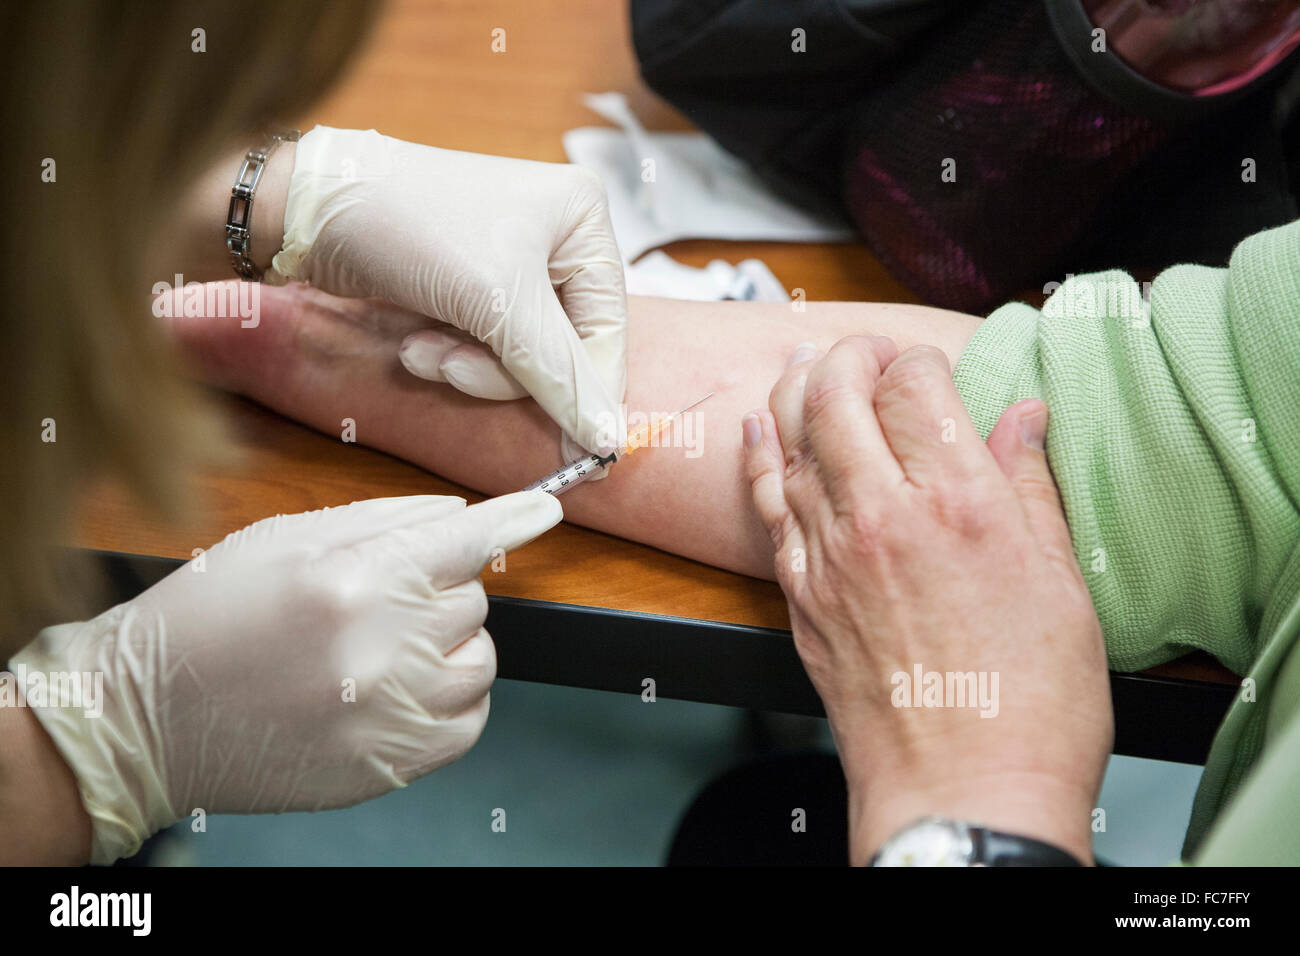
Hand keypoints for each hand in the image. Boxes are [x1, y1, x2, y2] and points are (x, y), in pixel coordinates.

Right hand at [11, 491, 559, 863]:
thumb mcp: (282, 538)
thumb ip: (384, 520)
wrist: (150, 716)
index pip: (466, 542)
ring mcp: (390, 714)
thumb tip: (461, 514)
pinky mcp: (391, 765)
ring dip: (450, 643)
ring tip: (384, 647)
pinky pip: (472, 720)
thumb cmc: (208, 617)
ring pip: (481, 658)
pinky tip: (400, 688)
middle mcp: (380, 649)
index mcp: (352, 581)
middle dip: (439, 588)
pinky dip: (452, 698)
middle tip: (379, 600)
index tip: (547, 507)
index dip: (514, 518)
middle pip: (473, 598)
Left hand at [270, 126, 626, 458]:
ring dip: (470, 368)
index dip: (587, 390)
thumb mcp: (499, 303)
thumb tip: (611, 439)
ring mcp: (512, 264)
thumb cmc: (413, 227)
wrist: (311, 209)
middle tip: (457, 370)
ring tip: (426, 351)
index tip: (582, 452)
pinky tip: (415, 340)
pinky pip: (486, 348)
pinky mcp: (470, 287)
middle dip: (504, 370)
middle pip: (563, 348)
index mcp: (584, 220)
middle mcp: (556, 238)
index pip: (607, 330)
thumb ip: (560, 375)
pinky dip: (451, 355)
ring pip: (520, 357)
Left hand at [742, 337, 1111, 864]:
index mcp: (959, 504)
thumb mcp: (1061, 584)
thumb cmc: (1027, 705)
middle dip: (847, 355)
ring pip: (790, 440)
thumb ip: (1028, 488)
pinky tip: (758, 428)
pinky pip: (766, 503)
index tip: (927, 365)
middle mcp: (883, 517)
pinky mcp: (800, 594)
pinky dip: (759, 456)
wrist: (961, 792)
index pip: (914, 386)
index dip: (918, 359)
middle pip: (838, 396)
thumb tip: (1023, 419)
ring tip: (805, 364)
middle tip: (862, 349)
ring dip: (796, 390)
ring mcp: (830, 555)